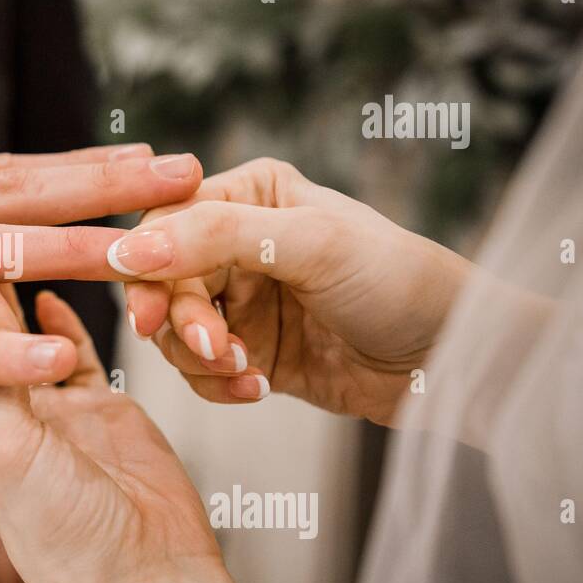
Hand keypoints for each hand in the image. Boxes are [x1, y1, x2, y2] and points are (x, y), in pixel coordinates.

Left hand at [0, 264, 332, 582]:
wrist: (144, 581)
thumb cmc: (60, 533)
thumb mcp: (4, 437)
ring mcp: (48, 406)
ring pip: (38, 327)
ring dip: (40, 281)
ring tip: (37, 228)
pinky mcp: (97, 405)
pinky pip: (78, 346)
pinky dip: (71, 317)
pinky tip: (59, 288)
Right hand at [118, 157, 472, 424]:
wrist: (456, 360)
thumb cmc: (400, 281)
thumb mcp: (308, 244)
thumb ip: (214, 238)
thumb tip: (126, 249)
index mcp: (250, 194)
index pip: (164, 222)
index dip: (147, 266)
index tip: (150, 312)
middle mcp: (237, 243)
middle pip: (162, 282)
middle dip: (183, 321)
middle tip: (211, 348)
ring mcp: (243, 302)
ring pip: (174, 332)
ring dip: (201, 358)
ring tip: (246, 369)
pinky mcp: (251, 353)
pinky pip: (201, 371)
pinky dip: (219, 383)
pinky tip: (258, 388)